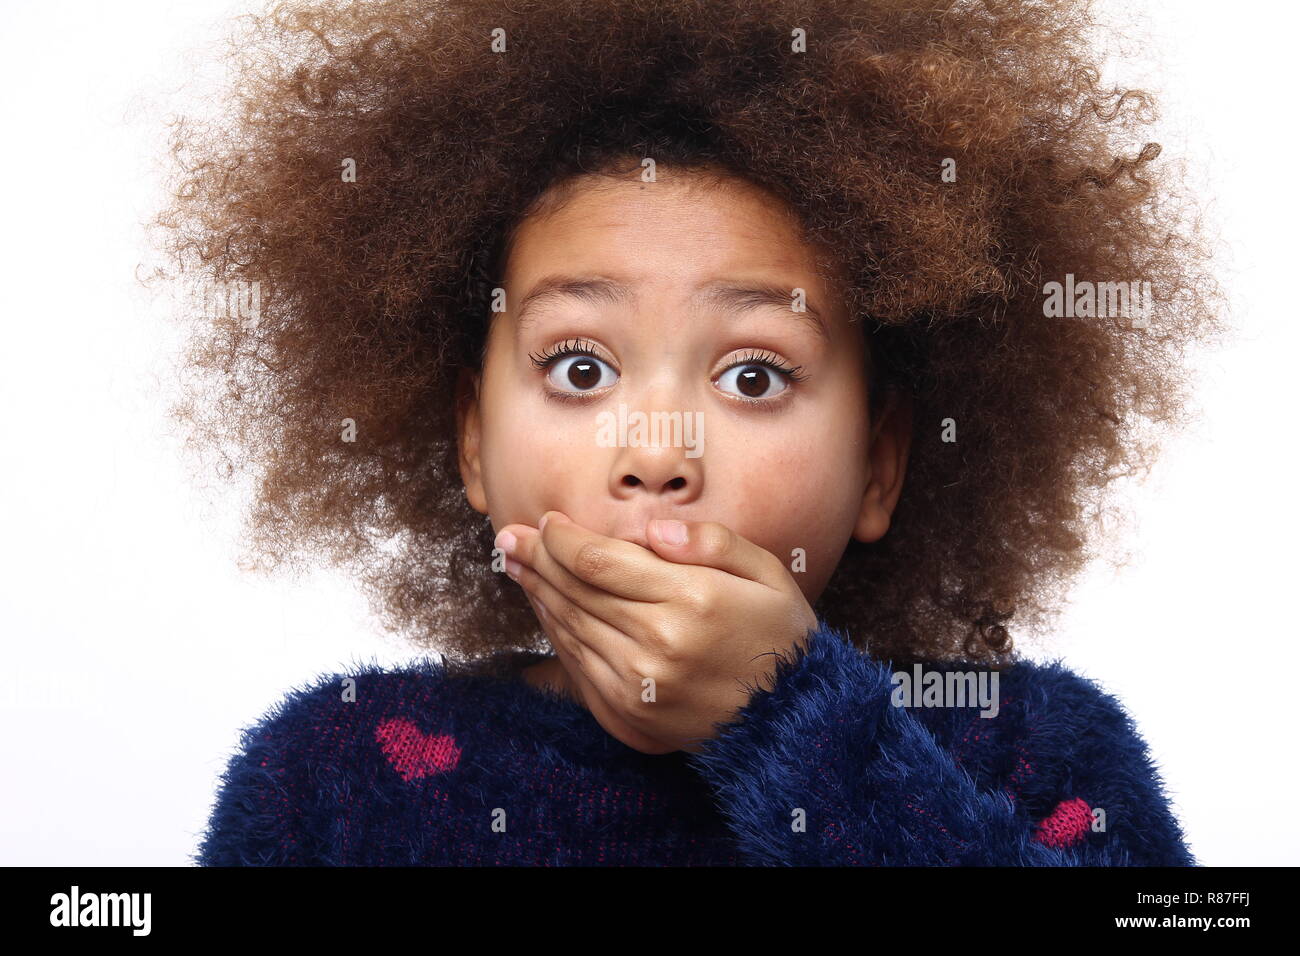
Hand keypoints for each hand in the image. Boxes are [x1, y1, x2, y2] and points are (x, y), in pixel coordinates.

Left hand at [494, 511, 819, 754]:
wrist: (789, 721)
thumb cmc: (779, 635)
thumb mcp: (766, 572)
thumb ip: (711, 541)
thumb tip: (652, 528)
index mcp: (690, 599)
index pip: (599, 561)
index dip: (562, 539)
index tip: (547, 522)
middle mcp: (658, 643)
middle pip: (575, 592)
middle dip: (536, 559)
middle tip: (508, 538)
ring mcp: (639, 684)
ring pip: (568, 628)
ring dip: (539, 595)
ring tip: (517, 567)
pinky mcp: (629, 715)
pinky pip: (577, 667)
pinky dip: (556, 636)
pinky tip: (548, 612)